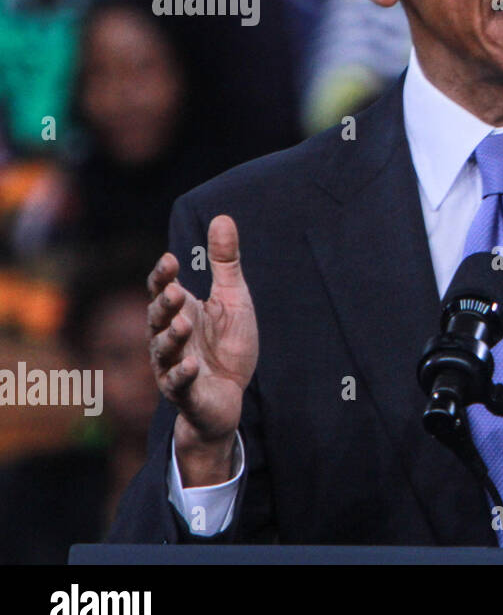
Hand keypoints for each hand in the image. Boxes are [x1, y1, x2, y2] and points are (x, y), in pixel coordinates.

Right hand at [147, 215, 257, 485]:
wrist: (230, 396)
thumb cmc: (226, 345)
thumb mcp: (232, 298)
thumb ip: (225, 263)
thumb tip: (222, 217)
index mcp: (179, 312)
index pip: (162, 290)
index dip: (163, 276)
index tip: (171, 259)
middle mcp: (168, 337)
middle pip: (158, 318)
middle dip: (165, 304)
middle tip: (175, 290)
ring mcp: (173, 366)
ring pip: (164, 350)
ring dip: (172, 337)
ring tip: (183, 323)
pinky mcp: (184, 393)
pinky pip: (179, 384)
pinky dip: (182, 375)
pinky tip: (191, 366)